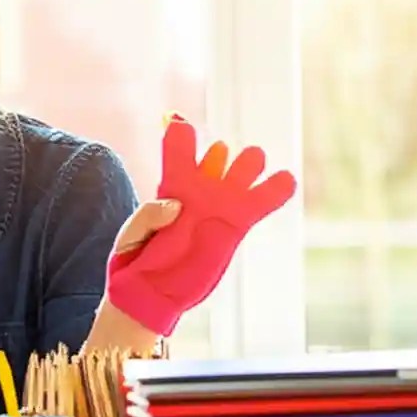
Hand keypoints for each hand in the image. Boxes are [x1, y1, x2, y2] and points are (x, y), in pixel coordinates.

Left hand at [105, 115, 296, 335]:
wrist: (148, 293)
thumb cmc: (133, 262)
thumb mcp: (130, 235)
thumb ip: (148, 216)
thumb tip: (177, 204)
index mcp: (170, 186)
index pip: (178, 151)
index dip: (180, 134)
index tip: (178, 122)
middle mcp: (198, 193)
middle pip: (218, 157)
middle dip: (221, 153)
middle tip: (218, 158)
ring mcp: (217, 210)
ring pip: (240, 175)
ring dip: (248, 165)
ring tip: (251, 163)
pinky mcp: (234, 229)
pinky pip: (258, 206)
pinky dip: (273, 192)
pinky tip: (285, 180)